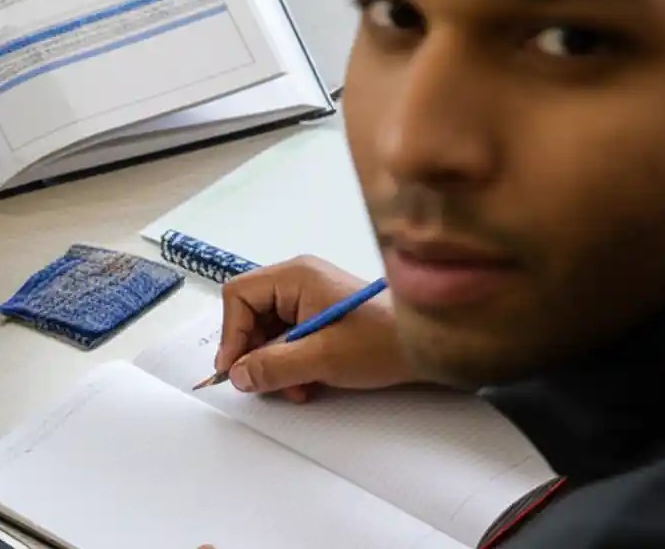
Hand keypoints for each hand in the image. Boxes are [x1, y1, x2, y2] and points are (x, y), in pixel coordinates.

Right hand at [215, 255, 418, 402]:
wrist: (432, 343)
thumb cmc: (379, 342)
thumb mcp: (321, 358)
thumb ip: (272, 367)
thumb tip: (236, 375)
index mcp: (294, 276)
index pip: (238, 297)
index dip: (231, 334)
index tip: (235, 370)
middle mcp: (298, 281)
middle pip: (251, 315)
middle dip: (256, 354)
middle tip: (267, 384)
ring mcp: (311, 298)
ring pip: (269, 332)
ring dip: (275, 365)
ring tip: (296, 389)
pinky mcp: (322, 317)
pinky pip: (290, 339)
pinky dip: (292, 364)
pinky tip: (309, 384)